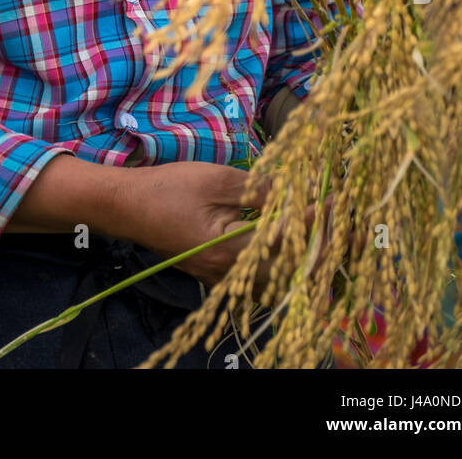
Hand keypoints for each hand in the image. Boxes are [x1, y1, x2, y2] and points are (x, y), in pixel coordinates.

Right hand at [117, 162, 328, 294]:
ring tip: (312, 234)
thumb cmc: (169, 188)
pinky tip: (279, 245)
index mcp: (231, 250)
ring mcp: (220, 277)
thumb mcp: (216, 180)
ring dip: (295, 261)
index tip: (334, 201)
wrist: (127, 206)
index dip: (315, 220)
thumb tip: (298, 189)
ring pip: (272, 282)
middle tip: (331, 220)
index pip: (287, 240)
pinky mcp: (212, 273)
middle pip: (286, 272)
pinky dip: (273, 265)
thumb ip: (259, 188)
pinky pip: (254, 280)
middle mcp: (229, 273)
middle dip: (313, 246)